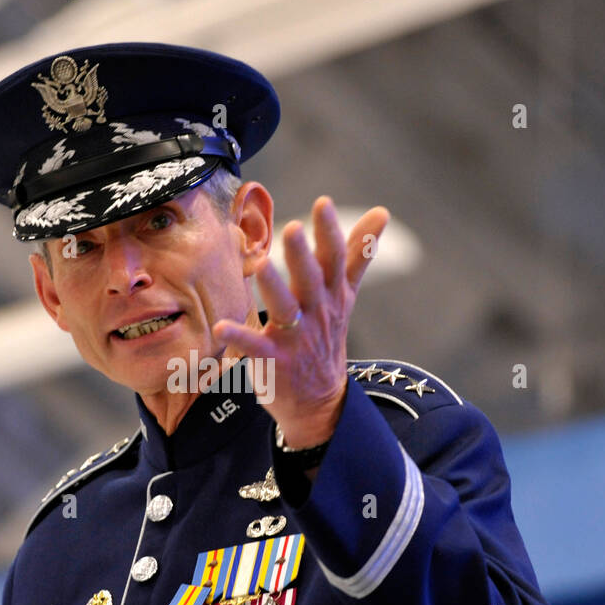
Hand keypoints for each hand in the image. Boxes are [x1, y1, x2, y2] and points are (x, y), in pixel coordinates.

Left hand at [214, 196, 389, 448]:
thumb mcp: (346, 295)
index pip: (334, 259)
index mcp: (331, 295)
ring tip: (260, 265)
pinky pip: (255, 347)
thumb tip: (381, 212)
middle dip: (301, 256)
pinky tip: (222, 326)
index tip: (322, 204)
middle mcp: (316, 314)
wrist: (320, 401)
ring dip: (273, 287)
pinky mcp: (274, 361)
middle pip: (310, 281)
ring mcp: (295, 338)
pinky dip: (239, 337)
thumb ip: (358, 253)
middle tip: (292, 228)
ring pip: (285, 309)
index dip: (329, 232)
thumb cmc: (326, 337)